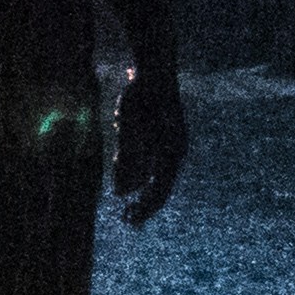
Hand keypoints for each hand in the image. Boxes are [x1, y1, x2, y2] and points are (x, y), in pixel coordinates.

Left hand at [114, 57, 187, 224]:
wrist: (153, 72)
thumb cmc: (141, 101)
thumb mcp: (129, 132)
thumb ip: (126, 162)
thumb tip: (120, 193)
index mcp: (172, 154)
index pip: (159, 192)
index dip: (145, 209)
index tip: (131, 222)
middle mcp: (174, 151)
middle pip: (159, 185)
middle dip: (142, 203)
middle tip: (126, 219)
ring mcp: (170, 143)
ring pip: (151, 173)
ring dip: (136, 184)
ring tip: (122, 198)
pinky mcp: (161, 135)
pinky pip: (149, 159)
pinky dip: (136, 169)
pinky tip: (121, 169)